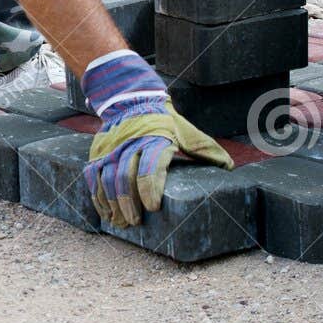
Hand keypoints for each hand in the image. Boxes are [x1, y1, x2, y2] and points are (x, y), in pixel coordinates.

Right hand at [81, 51, 231, 227]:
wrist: (132, 100)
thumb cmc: (165, 122)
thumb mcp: (187, 131)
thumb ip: (206, 150)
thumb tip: (229, 168)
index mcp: (154, 141)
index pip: (149, 167)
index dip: (150, 189)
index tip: (154, 208)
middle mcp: (129, 145)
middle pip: (125, 177)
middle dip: (129, 202)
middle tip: (137, 222)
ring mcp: (111, 149)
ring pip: (107, 179)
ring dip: (113, 203)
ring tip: (121, 222)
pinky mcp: (98, 152)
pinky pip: (93, 176)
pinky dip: (97, 196)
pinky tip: (105, 213)